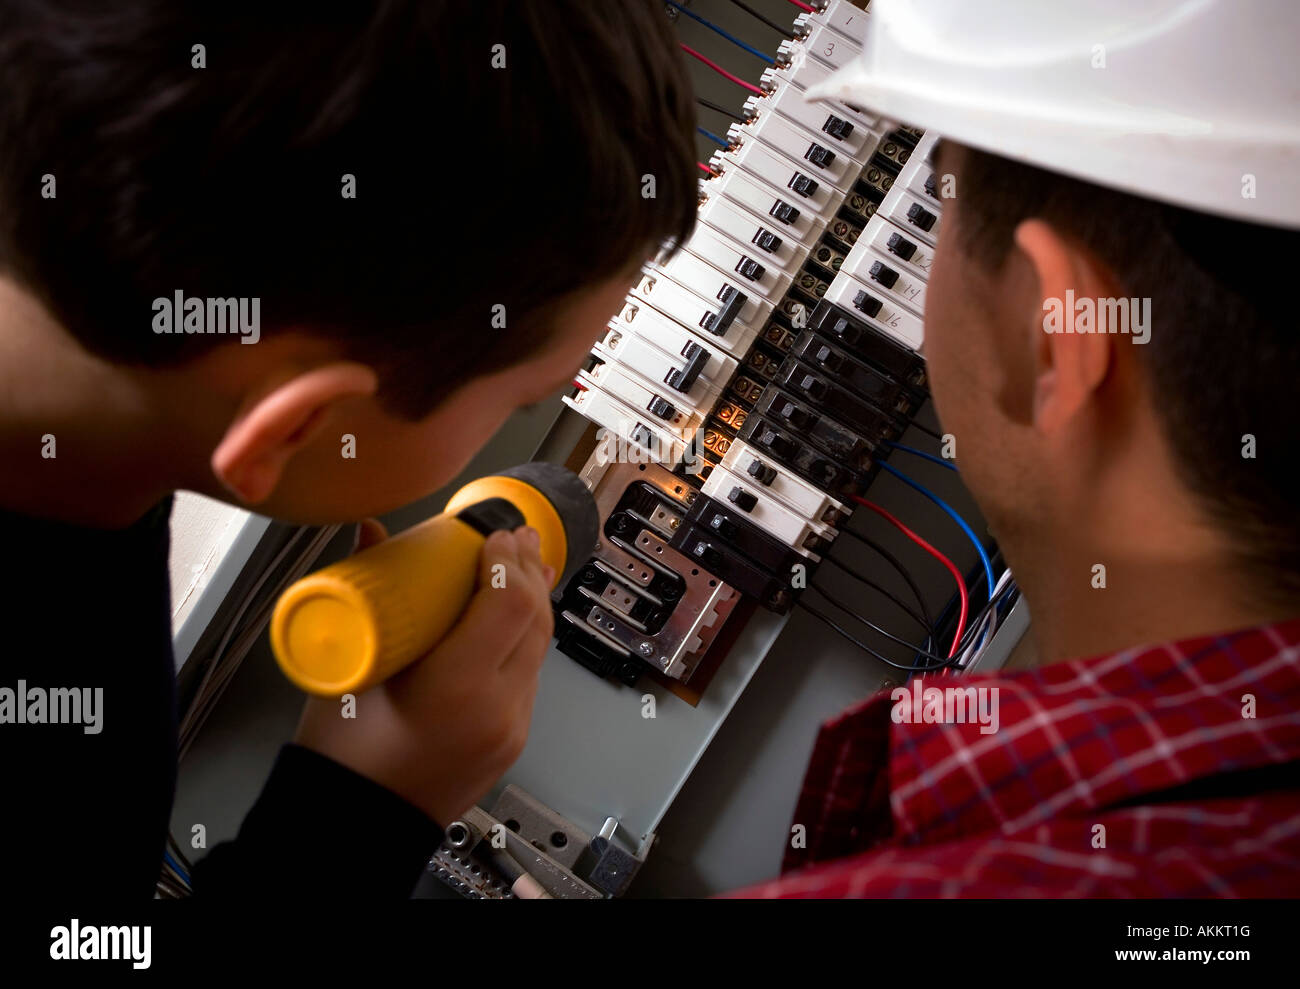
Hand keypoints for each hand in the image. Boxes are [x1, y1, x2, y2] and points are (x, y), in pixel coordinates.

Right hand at [293, 521, 555, 825]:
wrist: (355, 830)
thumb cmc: (342, 756)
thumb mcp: (348, 669)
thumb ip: (365, 593)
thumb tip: (373, 533)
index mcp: (459, 686)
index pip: (509, 603)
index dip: (507, 560)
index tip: (494, 535)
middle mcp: (499, 708)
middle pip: (536, 621)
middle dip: (529, 572)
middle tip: (518, 537)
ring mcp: (512, 728)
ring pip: (541, 650)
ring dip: (534, 604)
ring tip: (523, 566)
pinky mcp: (512, 741)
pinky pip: (531, 677)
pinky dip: (525, 639)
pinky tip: (512, 620)